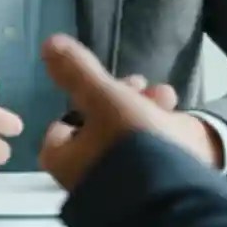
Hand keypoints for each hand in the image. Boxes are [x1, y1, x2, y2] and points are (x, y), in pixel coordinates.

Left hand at [38, 34, 206, 189]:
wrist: (178, 183)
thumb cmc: (130, 140)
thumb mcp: (103, 96)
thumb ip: (78, 71)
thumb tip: (48, 43)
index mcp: (67, 160)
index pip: (59, 129)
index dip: (77, 105)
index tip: (96, 88)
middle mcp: (89, 173)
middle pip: (98, 125)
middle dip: (120, 96)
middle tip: (137, 83)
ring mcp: (121, 177)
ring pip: (127, 131)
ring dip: (144, 104)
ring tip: (163, 95)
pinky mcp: (150, 176)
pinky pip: (149, 144)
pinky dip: (159, 124)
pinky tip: (173, 109)